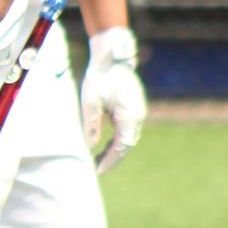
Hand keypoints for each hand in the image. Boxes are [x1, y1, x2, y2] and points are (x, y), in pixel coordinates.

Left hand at [80, 27, 146, 172]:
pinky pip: (126, 129)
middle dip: (112, 158)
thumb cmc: (100, 77)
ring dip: (114, 149)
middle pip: (127, 144)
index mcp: (130, 116)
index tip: (98, 170)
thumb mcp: (90, 101)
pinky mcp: (132, 108)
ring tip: (98, 159)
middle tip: (96, 168)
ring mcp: (137, 112)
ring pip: (127, 137)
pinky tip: (105, 144)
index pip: (122, 146)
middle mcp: (137, 116)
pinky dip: (116, 139)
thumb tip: (90, 145)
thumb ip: (91, 124)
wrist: (112, 57)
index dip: (111, 160)